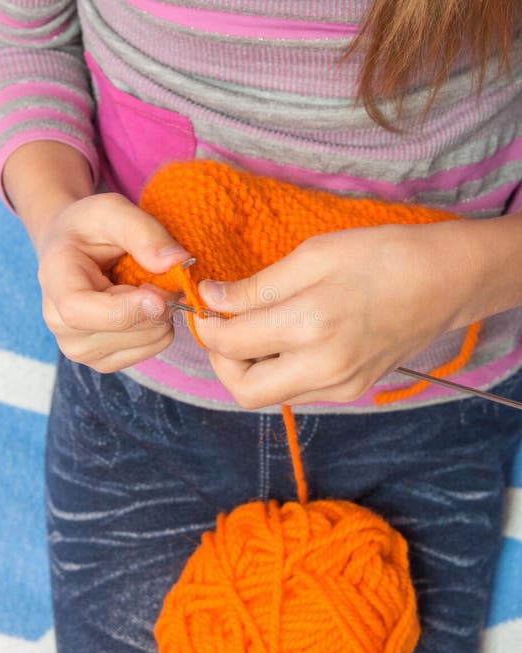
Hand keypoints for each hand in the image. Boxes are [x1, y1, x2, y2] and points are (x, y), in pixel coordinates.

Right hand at [36, 192, 190, 371]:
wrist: (72, 249)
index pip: (81, 311)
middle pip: (123, 330)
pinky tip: (143, 305)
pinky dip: (159, 327)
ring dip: (161, 314)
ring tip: (146, 286)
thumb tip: (177, 262)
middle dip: (158, 304)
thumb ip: (144, 232)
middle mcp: (60, 323)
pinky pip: (150, 350)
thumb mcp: (112, 210)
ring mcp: (79, 348)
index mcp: (55, 282)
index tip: (160, 297)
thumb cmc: (89, 228)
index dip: (125, 309)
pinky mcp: (102, 360)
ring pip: (145, 342)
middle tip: (163, 274)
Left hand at [192, 222, 475, 406]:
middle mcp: (322, 367)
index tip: (206, 302)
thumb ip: (257, 286)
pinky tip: (285, 339)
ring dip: (248, 368)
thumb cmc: (382, 256)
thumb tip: (212, 298)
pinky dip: (277, 371)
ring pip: (269, 396)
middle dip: (221, 360)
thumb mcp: (313, 256)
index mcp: (310, 326)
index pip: (231, 343)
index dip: (208, 324)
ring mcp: (339, 386)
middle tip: (225, 326)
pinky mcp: (351, 391)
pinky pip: (296, 392)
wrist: (445, 281)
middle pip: (243, 391)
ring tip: (255, 328)